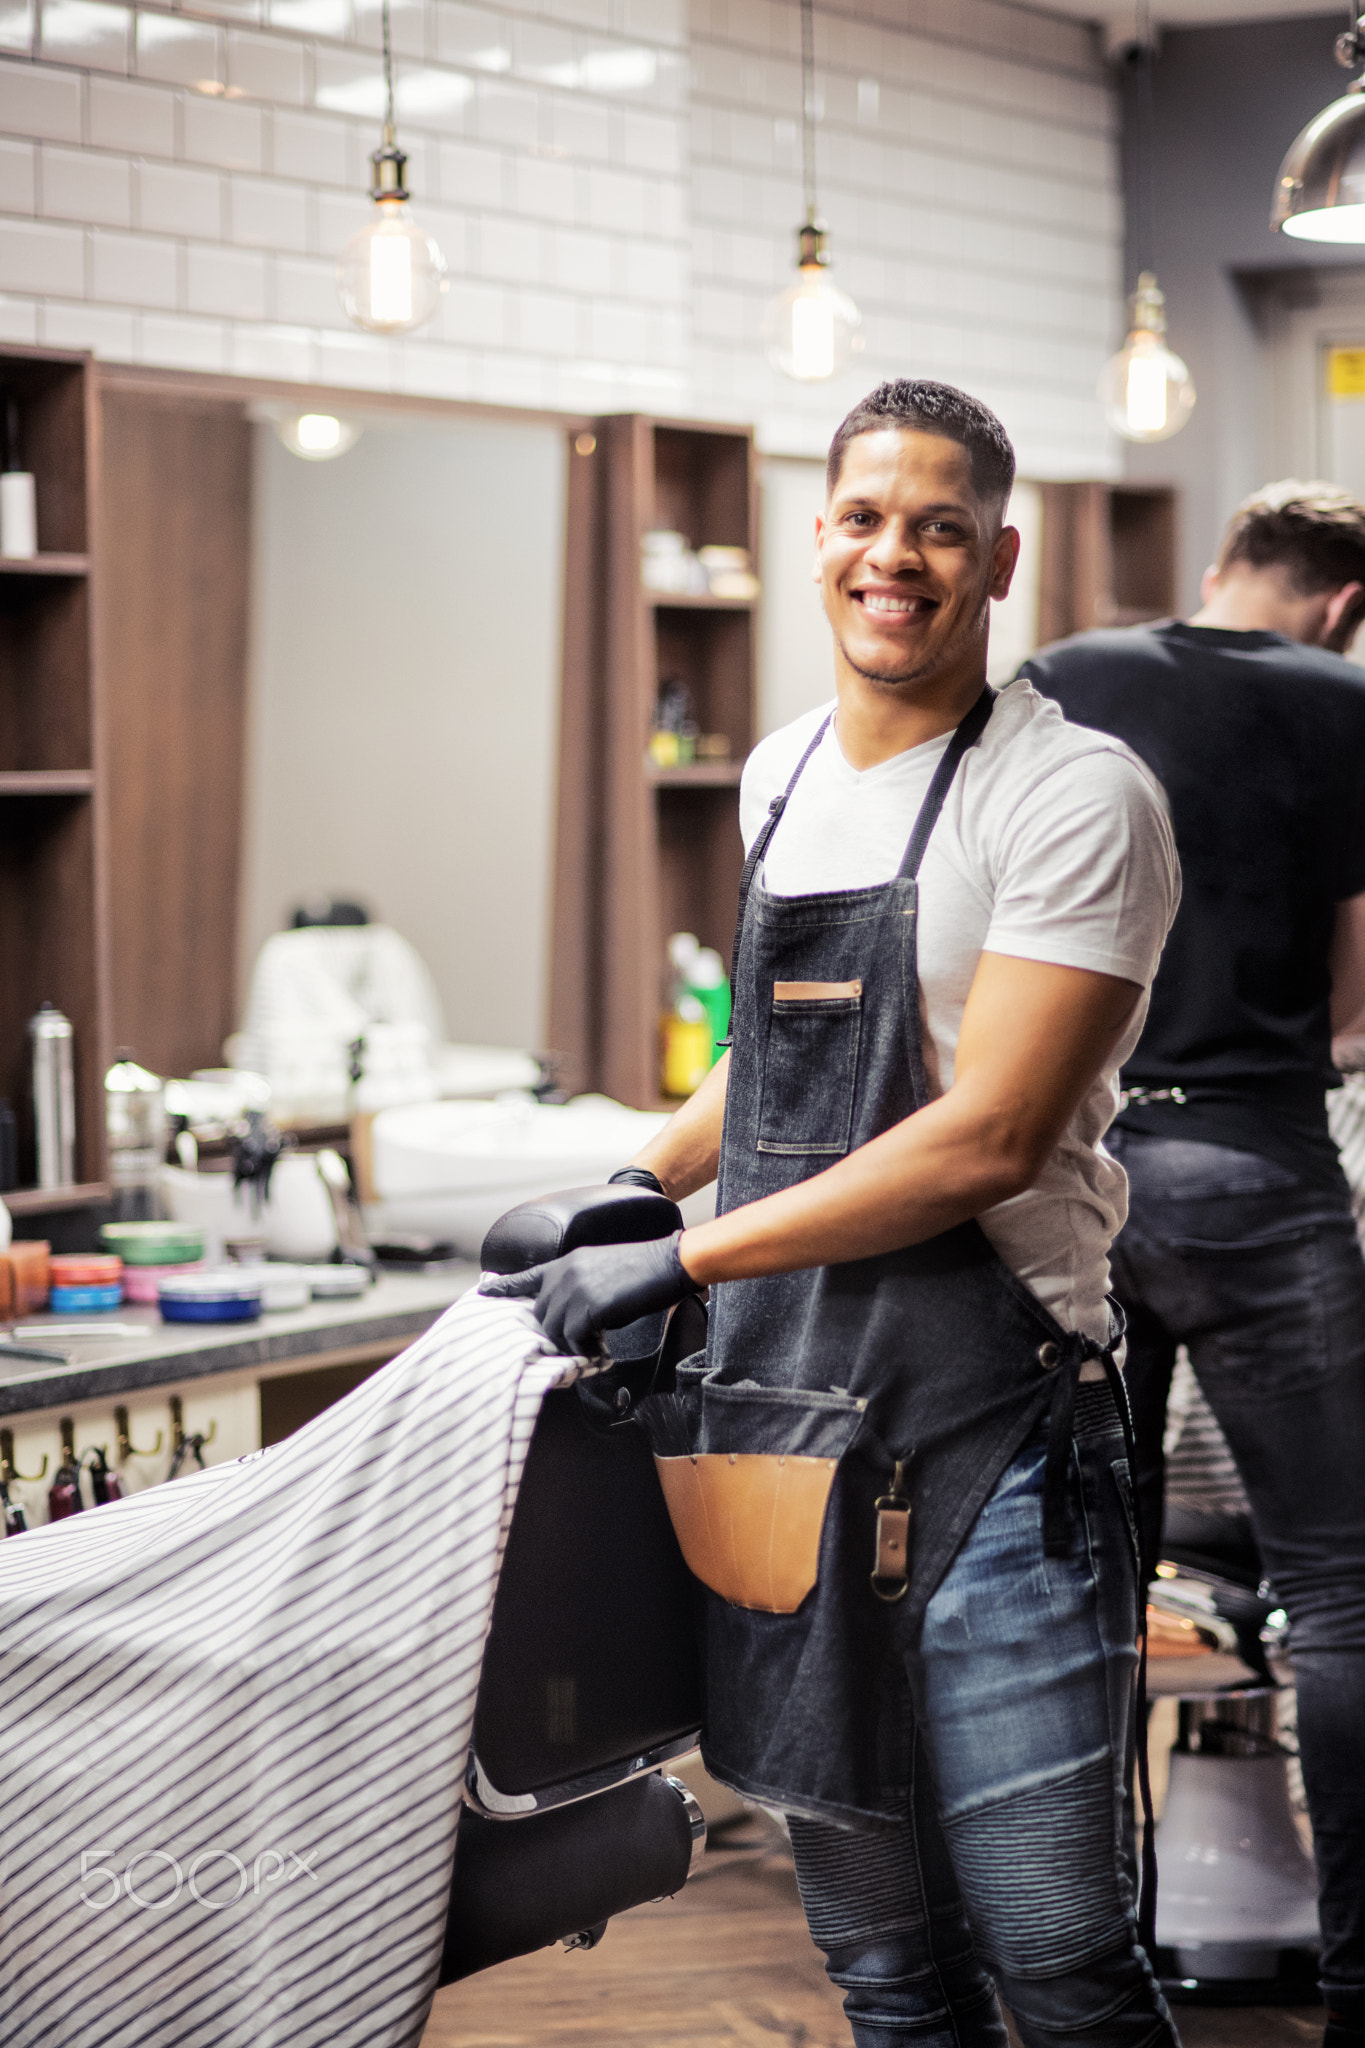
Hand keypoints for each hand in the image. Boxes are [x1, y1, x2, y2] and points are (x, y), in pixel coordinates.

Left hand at [479, 1232, 696, 1354]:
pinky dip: (586, 1350)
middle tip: (582, 1343)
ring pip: (554, 1329)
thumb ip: (580, 1287)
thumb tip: (573, 1316)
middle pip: (541, 1314)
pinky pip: (573, 1339)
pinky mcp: (587, 1306)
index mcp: (567, 1262)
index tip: (484, 1292)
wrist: (668, 1263)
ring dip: (572, 1344)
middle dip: (557, 1333)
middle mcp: (564, 1273)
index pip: (528, 1275)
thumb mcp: (602, 1269)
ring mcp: (573, 1288)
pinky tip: (602, 1350)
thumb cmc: (643, 1269)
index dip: (505, 1286)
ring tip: (594, 1347)